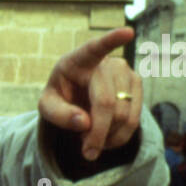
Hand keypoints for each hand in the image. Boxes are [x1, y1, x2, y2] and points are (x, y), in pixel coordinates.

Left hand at [38, 26, 142, 161]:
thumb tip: (85, 122)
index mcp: (79, 60)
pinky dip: (119, 136)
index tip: (128, 32)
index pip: (95, 48)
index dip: (112, 40)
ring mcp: (126, 71)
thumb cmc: (60, 97)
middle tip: (87, 153)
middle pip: (106, 103)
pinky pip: (134, 119)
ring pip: (123, 115)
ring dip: (107, 137)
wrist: (76, 96)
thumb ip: (59, 114)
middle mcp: (107, 62)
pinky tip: (105, 137)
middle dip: (97, 133)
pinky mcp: (137, 85)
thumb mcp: (48, 106)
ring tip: (91, 140)